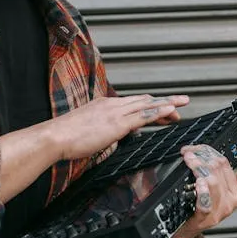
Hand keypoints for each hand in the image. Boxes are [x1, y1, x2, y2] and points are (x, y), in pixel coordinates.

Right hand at [52, 94, 188, 160]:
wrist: (55, 137)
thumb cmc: (65, 137)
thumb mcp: (86, 130)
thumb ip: (100, 130)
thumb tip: (108, 137)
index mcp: (103, 105)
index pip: (132, 103)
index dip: (149, 105)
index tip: (161, 109)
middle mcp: (111, 105)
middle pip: (143, 100)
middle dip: (163, 102)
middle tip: (179, 103)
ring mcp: (114, 112)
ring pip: (147, 105)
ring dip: (166, 104)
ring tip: (182, 104)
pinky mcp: (117, 123)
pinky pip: (143, 116)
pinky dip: (158, 112)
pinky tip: (170, 111)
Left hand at [164, 144, 236, 237]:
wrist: (181, 231)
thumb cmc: (195, 208)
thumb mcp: (212, 190)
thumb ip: (220, 174)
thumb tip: (212, 153)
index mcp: (234, 191)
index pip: (225, 163)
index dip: (209, 151)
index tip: (196, 148)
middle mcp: (230, 201)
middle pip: (218, 169)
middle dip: (201, 156)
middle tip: (186, 152)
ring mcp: (219, 211)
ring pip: (213, 182)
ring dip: (198, 167)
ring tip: (188, 160)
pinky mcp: (204, 219)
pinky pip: (206, 202)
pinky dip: (202, 190)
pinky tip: (196, 182)